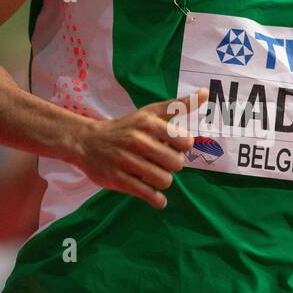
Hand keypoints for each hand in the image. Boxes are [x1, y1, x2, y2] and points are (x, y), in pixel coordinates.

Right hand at [71, 88, 208, 207]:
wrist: (87, 142)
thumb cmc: (125, 127)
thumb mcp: (149, 112)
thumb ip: (177, 105)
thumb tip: (205, 93)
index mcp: (148, 123)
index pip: (185, 141)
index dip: (181, 146)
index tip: (171, 145)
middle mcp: (138, 140)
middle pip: (177, 163)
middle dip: (172, 164)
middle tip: (160, 161)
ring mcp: (127, 161)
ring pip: (164, 180)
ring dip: (163, 180)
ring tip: (154, 174)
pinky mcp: (118, 179)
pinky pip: (148, 194)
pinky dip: (157, 199)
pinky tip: (157, 197)